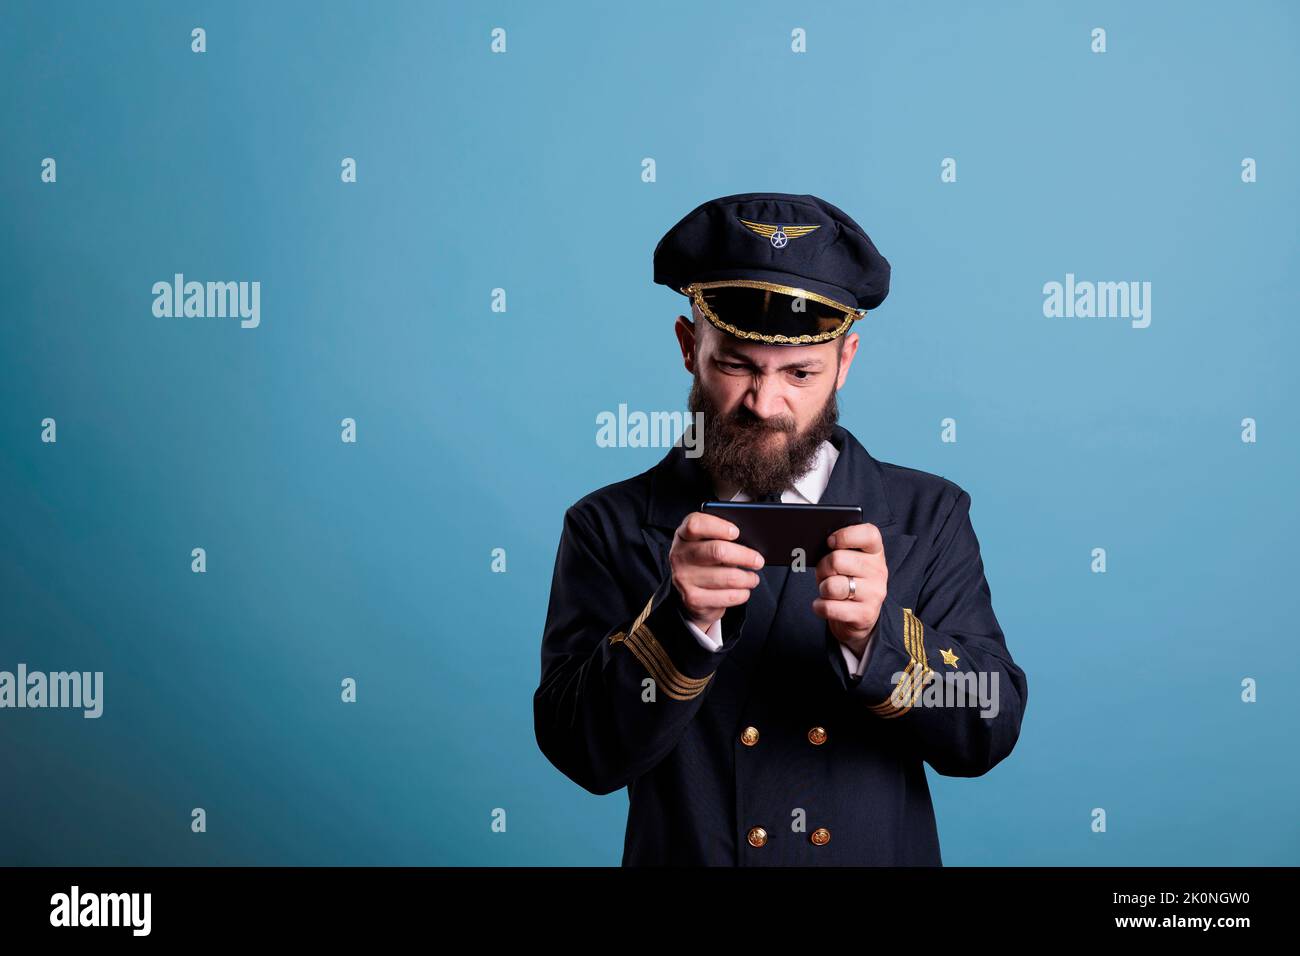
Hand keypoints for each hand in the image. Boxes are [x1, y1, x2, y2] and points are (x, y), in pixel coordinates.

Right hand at [669, 512, 764, 631]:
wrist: (688, 592)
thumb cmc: (705, 561)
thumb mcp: (706, 542)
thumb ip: (722, 535)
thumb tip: (751, 540)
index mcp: (683, 535)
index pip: (695, 524)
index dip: (718, 527)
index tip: (736, 532)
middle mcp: (680, 556)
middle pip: (717, 551)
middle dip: (745, 556)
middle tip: (758, 561)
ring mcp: (684, 578)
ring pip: (728, 577)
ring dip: (748, 578)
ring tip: (752, 578)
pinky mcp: (693, 599)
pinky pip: (728, 596)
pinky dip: (742, 594)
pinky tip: (743, 590)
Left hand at [813, 522, 886, 657]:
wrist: (860, 616)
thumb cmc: (848, 579)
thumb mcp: (849, 560)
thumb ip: (839, 549)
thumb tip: (815, 546)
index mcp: (875, 552)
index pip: (868, 534)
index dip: (845, 535)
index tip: (830, 542)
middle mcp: (878, 571)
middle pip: (837, 560)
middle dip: (823, 568)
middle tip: (826, 574)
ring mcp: (874, 594)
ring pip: (831, 586)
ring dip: (822, 588)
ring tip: (828, 590)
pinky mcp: (864, 614)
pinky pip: (829, 607)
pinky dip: (819, 606)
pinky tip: (823, 604)